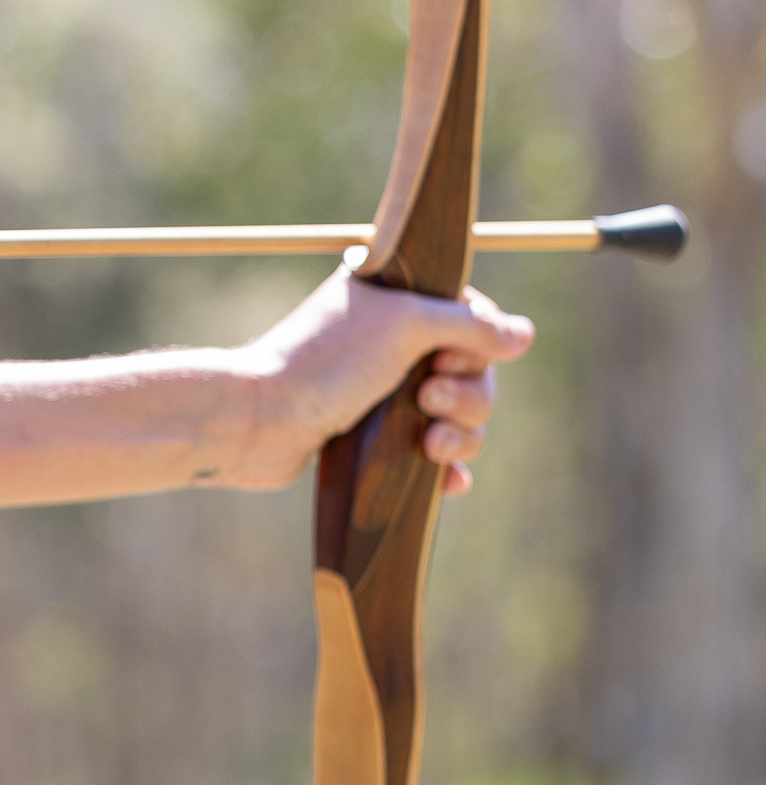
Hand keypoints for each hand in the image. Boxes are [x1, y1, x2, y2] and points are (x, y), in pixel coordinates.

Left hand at [230, 265, 535, 496]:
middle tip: (429, 399)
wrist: (260, 422)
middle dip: (467, 394)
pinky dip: (445, 469)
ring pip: (458, 416)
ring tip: (431, 444)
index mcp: (395, 302)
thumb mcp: (404, 325)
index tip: (447, 357)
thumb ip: (470, 325)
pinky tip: (448, 482)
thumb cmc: (326, 364)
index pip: (470, 315)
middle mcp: (391, 344)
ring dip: (461, 434)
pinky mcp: (373, 438)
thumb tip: (523, 335)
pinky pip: (430, 454)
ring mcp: (383, 393)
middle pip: (472, 371)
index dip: (476, 341)